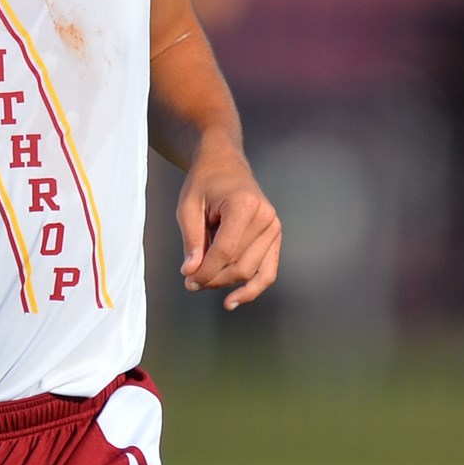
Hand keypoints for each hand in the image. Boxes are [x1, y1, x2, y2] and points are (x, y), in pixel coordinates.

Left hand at [176, 147, 280, 310]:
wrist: (224, 164)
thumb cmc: (204, 182)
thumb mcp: (188, 206)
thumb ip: (192, 240)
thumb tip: (191, 271)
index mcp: (244, 205)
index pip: (226, 251)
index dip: (206, 271)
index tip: (188, 279)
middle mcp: (265, 218)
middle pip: (239, 264)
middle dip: (213, 279)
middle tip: (190, 282)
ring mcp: (274, 228)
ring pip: (251, 271)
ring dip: (226, 283)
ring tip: (203, 284)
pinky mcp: (275, 237)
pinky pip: (268, 271)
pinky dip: (253, 288)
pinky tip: (234, 300)